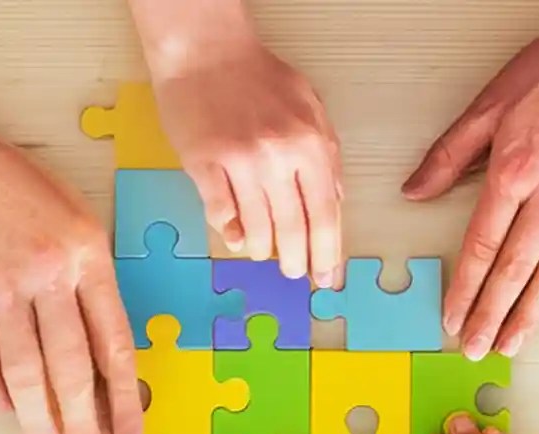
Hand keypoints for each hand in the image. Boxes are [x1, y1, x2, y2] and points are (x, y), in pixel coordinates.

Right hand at [0, 138, 141, 433]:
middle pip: (70, 368)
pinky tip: (9, 410)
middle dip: (84, 423)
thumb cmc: (25, 190)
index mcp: (88, 257)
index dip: (124, 397)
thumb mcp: (82, 222)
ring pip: (25, 373)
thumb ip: (98, 280)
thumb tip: (110, 351)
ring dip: (40, 419)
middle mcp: (47, 276)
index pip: (113, 343)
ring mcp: (0, 290)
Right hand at [150, 39, 343, 285]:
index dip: (328, 253)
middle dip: (297, 260)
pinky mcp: (203, 164)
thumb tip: (335, 200)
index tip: (327, 277)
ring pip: (255, 228)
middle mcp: (277, 157)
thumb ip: (326, 154)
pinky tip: (235, 235)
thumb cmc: (259, 77)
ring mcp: (238, 162)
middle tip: (296, 274)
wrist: (206, 51)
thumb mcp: (310, 107)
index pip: (325, 214)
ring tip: (264, 252)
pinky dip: (229, 231)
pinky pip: (219, 213)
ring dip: (262, 248)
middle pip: (293, 228)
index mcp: (309, 145)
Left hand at [404, 1, 538, 357]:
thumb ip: (450, 153)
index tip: (452, 318)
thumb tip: (414, 191)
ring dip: (529, 313)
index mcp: (514, 170)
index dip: (465, 289)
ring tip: (512, 343)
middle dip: (492, 315)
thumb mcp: (492, 101)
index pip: (482, 246)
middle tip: (477, 349)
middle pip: (515, 269)